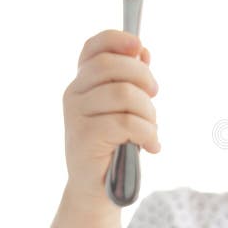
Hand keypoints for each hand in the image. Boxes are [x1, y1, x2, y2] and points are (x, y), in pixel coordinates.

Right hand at [62, 29, 159, 201]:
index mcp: (83, 82)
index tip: (140, 47)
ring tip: (150, 130)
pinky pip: (127, 123)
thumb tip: (142, 51)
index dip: (117, 40)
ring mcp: (76, 115)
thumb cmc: (115, 144)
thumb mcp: (125, 107)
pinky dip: (148, 134)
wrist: (98, 188)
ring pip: (124, 94)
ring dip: (149, 113)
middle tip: (154, 96)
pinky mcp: (84, 138)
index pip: (94, 47)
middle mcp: (74, 94)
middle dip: (144, 78)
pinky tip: (151, 147)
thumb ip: (131, 79)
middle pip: (113, 66)